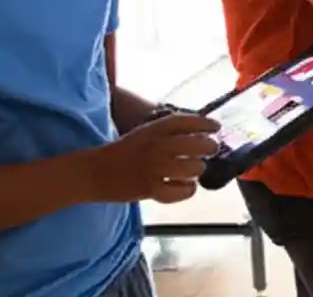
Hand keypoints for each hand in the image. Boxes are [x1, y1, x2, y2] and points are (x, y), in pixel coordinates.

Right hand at [87, 112, 219, 203]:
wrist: (95, 171)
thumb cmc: (124, 152)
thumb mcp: (145, 133)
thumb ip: (169, 132)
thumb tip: (201, 134)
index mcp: (155, 129)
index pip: (188, 122)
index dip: (206, 124)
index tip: (217, 127)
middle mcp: (158, 146)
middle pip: (198, 145)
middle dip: (209, 148)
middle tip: (210, 151)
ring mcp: (155, 168)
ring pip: (194, 168)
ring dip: (198, 170)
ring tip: (193, 170)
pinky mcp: (151, 189)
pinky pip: (182, 191)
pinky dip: (188, 190)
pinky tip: (186, 186)